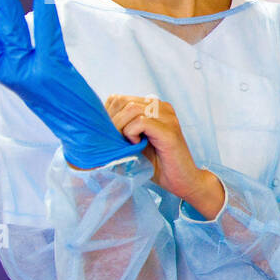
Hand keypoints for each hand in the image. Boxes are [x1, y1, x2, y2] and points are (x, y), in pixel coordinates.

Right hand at [0, 0, 146, 168]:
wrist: (86, 136)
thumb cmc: (60, 104)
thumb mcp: (31, 78)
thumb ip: (18, 58)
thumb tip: (8, 38)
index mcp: (3, 71)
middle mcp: (12, 70)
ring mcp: (32, 71)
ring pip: (11, 34)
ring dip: (4, 5)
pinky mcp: (55, 71)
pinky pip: (48, 39)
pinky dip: (45, 15)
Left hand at [105, 95, 223, 217]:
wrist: (183, 181)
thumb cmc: (158, 164)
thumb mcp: (135, 142)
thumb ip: (122, 129)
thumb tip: (96, 124)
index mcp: (153, 106)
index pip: (119, 98)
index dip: (108, 116)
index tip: (110, 136)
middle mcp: (162, 106)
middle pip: (123, 101)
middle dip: (111, 122)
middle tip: (115, 142)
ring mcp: (167, 117)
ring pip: (131, 109)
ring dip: (120, 128)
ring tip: (126, 144)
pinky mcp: (169, 130)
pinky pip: (141, 122)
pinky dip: (132, 134)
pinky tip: (137, 145)